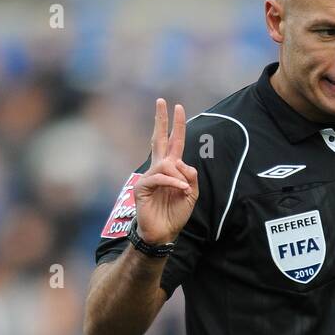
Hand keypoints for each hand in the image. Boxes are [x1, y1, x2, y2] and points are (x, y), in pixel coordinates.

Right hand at [133, 99, 198, 245]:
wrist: (163, 233)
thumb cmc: (175, 215)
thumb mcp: (191, 195)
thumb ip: (191, 178)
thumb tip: (183, 164)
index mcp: (171, 169)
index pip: (174, 143)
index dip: (176, 126)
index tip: (178, 107)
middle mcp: (159, 169)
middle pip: (159, 139)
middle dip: (161, 120)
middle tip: (161, 101)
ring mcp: (149, 176)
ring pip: (166, 164)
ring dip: (179, 176)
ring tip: (183, 190)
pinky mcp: (142, 186)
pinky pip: (160, 177)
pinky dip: (173, 183)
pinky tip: (180, 190)